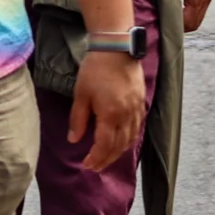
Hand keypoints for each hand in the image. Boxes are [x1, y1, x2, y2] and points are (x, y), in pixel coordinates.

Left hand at [68, 46, 147, 171]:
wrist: (116, 47)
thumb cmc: (95, 69)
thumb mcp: (81, 94)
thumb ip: (77, 119)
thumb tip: (74, 140)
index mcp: (110, 115)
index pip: (104, 145)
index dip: (96, 158)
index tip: (87, 165)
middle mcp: (126, 115)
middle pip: (119, 146)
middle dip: (106, 159)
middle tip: (95, 167)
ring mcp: (136, 109)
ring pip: (130, 139)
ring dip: (118, 152)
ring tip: (107, 158)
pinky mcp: (141, 102)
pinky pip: (137, 128)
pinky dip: (129, 139)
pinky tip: (122, 141)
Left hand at [163, 0, 213, 31]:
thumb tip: (158, 14)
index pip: (189, 23)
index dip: (176, 27)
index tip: (163, 26)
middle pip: (195, 23)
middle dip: (182, 26)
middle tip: (165, 24)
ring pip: (198, 16)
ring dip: (186, 19)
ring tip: (171, 15)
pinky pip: (200, 8)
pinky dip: (190, 11)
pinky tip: (178, 7)